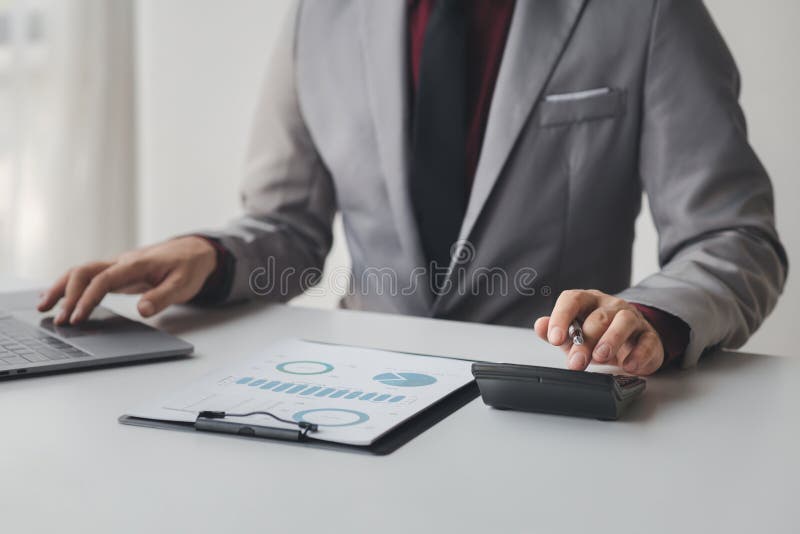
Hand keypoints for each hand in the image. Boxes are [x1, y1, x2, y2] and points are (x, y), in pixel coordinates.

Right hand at [38, 236, 217, 324]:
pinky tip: (58, 297)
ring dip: (62, 288)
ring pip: (81, 271)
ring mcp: (117, 265)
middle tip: (58, 319)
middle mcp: (122, 261)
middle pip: (84, 271)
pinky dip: (70, 286)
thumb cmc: (189, 267)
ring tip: (44, 307)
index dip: (88, 298)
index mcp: (136, 264)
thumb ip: (162, 297)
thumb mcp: (183, 285)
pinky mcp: (117, 271)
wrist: (194, 251)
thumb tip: (142, 309)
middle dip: (67, 294)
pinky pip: (88, 276)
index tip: (77, 318)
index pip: (104, 279)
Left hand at [534, 289, 663, 375]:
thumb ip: (555, 330)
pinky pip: (647, 341)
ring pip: (624, 322)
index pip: (572, 299)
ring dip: (611, 340)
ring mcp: (632, 319)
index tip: (555, 338)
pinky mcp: (649, 336)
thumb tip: (540, 326)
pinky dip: (638, 354)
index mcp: (588, 302)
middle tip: (576, 362)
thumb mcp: (573, 334)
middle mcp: (610, 306)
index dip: (561, 317)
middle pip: (597, 317)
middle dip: (585, 341)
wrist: (632, 342)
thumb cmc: (598, 336)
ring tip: (601, 357)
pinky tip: (628, 365)